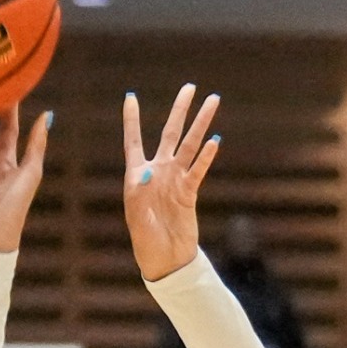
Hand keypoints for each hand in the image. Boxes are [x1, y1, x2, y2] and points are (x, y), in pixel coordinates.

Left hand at [119, 84, 222, 280]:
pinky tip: (215, 139)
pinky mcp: (190, 192)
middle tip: (190, 88)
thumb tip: (147, 173)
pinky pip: (199, 170)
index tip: (130, 96)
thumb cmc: (144, 241)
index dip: (132, 119)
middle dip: (180, 111)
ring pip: (190, 145)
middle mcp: (158, 171)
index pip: (133, 140)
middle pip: (170, 133)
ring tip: (213, 102)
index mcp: (137, 175)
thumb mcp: (136, 218)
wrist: (165, 260)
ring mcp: (176, 180)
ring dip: (201, 124)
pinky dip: (207, 156)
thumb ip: (139, 195)